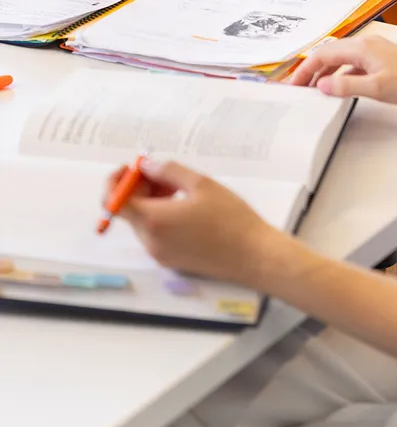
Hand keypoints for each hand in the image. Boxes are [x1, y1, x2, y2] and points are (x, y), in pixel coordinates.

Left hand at [111, 159, 278, 286]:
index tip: (133, 167)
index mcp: (154, 220)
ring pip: (142, 221)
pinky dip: (160, 217)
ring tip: (178, 189)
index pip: (113, 201)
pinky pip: (154, 234)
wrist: (252, 256)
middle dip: (139, 187)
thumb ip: (169, 171)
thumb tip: (146, 165)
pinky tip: (185, 207)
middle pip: (128, 210)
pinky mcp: (170, 261)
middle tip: (163, 173)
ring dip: (150, 201)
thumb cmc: (230, 217)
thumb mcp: (201, 184)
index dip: (116, 181)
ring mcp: (158, 254)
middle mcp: (150, 240)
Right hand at [291, 35, 396, 107]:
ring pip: (341, 59)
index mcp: (361, 47)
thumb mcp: (376, 89)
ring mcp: (374, 51)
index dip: (305, 70)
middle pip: (330, 53)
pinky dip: (341, 75)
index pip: (323, 54)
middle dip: (311, 70)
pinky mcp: (382, 60)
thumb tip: (320, 86)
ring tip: (313, 90)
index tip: (292, 85)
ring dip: (326, 73)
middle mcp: (366, 44)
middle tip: (297, 88)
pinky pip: (353, 65)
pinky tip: (338, 89)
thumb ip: (346, 87)